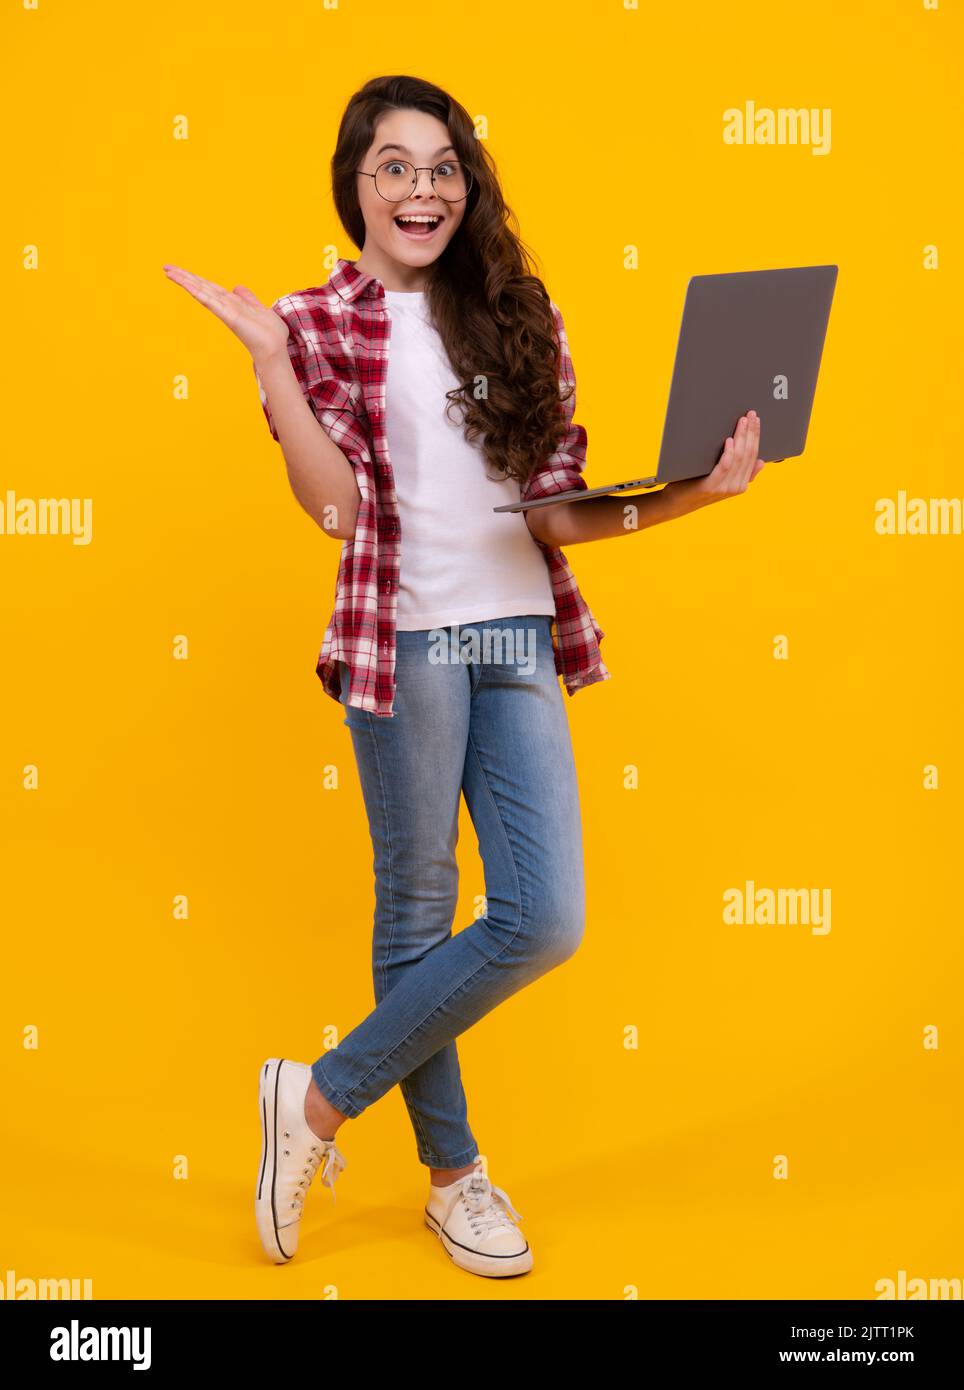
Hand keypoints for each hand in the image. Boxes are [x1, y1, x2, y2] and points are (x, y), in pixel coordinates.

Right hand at [162, 263, 289, 365]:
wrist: (275, 348)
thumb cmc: (269, 333)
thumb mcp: (258, 308)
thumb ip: (247, 298)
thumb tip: (237, 288)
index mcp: (231, 303)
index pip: (209, 286)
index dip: (195, 278)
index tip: (179, 270)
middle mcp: (225, 306)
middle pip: (201, 287)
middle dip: (184, 277)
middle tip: (166, 267)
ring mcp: (226, 311)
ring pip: (202, 292)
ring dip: (186, 281)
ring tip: (169, 272)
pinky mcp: (229, 317)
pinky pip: (212, 302)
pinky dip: (200, 293)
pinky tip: (188, 285)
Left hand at [664, 410, 766, 511]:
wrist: (677, 502)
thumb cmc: (696, 485)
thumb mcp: (722, 479)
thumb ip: (741, 472)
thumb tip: (760, 461)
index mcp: (742, 483)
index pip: (753, 455)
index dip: (755, 436)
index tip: (755, 419)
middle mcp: (737, 486)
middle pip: (748, 454)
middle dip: (751, 432)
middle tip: (750, 415)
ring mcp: (725, 487)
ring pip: (739, 458)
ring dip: (741, 437)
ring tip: (742, 422)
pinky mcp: (712, 486)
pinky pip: (725, 466)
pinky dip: (729, 452)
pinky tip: (729, 440)